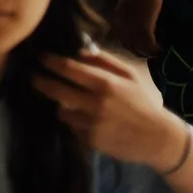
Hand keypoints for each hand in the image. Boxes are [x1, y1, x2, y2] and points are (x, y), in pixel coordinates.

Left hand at [33, 49, 188, 170]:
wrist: (159, 139)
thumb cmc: (144, 103)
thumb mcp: (130, 76)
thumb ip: (105, 61)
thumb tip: (80, 52)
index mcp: (105, 84)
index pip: (68, 69)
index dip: (51, 62)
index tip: (41, 57)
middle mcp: (95, 104)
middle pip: (56, 90)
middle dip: (40, 81)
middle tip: (33, 77)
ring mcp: (92, 124)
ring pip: (62, 110)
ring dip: (61, 104)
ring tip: (68, 101)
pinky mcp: (91, 141)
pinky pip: (73, 127)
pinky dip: (75, 122)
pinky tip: (84, 119)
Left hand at [109, 0, 162, 59]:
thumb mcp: (132, 4)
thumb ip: (132, 16)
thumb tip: (141, 24)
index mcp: (118, 18)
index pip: (123, 40)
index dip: (133, 47)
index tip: (142, 50)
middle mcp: (122, 25)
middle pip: (130, 46)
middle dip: (141, 53)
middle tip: (152, 55)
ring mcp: (132, 27)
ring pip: (141, 48)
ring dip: (150, 53)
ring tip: (159, 53)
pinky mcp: (144, 27)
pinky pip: (150, 45)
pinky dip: (156, 49)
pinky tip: (162, 49)